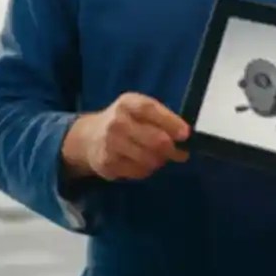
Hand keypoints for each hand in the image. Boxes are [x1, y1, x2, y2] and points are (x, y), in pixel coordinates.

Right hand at [62, 92, 189, 181]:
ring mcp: (110, 144)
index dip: (171, 122)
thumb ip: (161, 118)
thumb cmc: (124, 120)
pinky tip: (142, 163)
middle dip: (172, 149)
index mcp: (127, 103)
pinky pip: (138, 172)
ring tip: (159, 157)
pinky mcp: (107, 164)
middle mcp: (117, 122)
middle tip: (180, 153)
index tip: (186, 134)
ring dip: (160, 161)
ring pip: (149, 159)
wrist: (89, 136)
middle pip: (154, 139)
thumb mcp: (139, 109)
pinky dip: (146, 170)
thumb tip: (185, 136)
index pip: (150, 110)